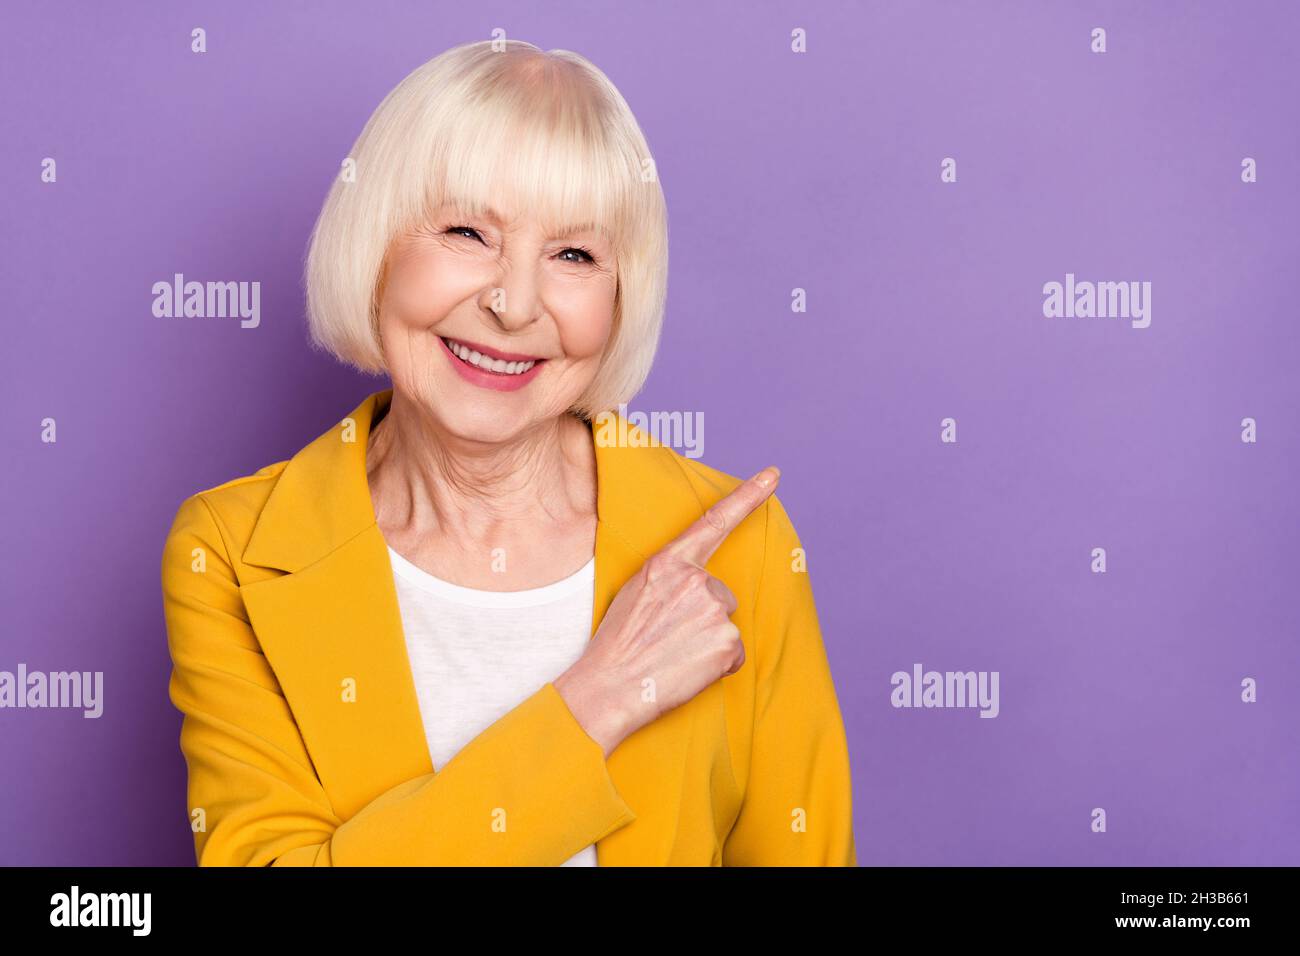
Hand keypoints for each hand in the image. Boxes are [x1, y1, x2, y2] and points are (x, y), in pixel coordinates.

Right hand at [553, 466, 780, 756]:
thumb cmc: (619, 644)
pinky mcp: (728, 643)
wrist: (609, 687)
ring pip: (725, 624)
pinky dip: (717, 666)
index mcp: (668, 562)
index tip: (774, 475)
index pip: (714, 522)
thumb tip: (698, 588)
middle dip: (703, 616)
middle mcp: (696, 579)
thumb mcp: (637, 592)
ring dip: (708, 642)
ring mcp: (715, 610)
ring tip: (674, 655)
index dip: (748, 496)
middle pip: (720, 594)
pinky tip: (687, 670)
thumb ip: (671, 579)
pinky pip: (733, 654)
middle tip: (669, 638)